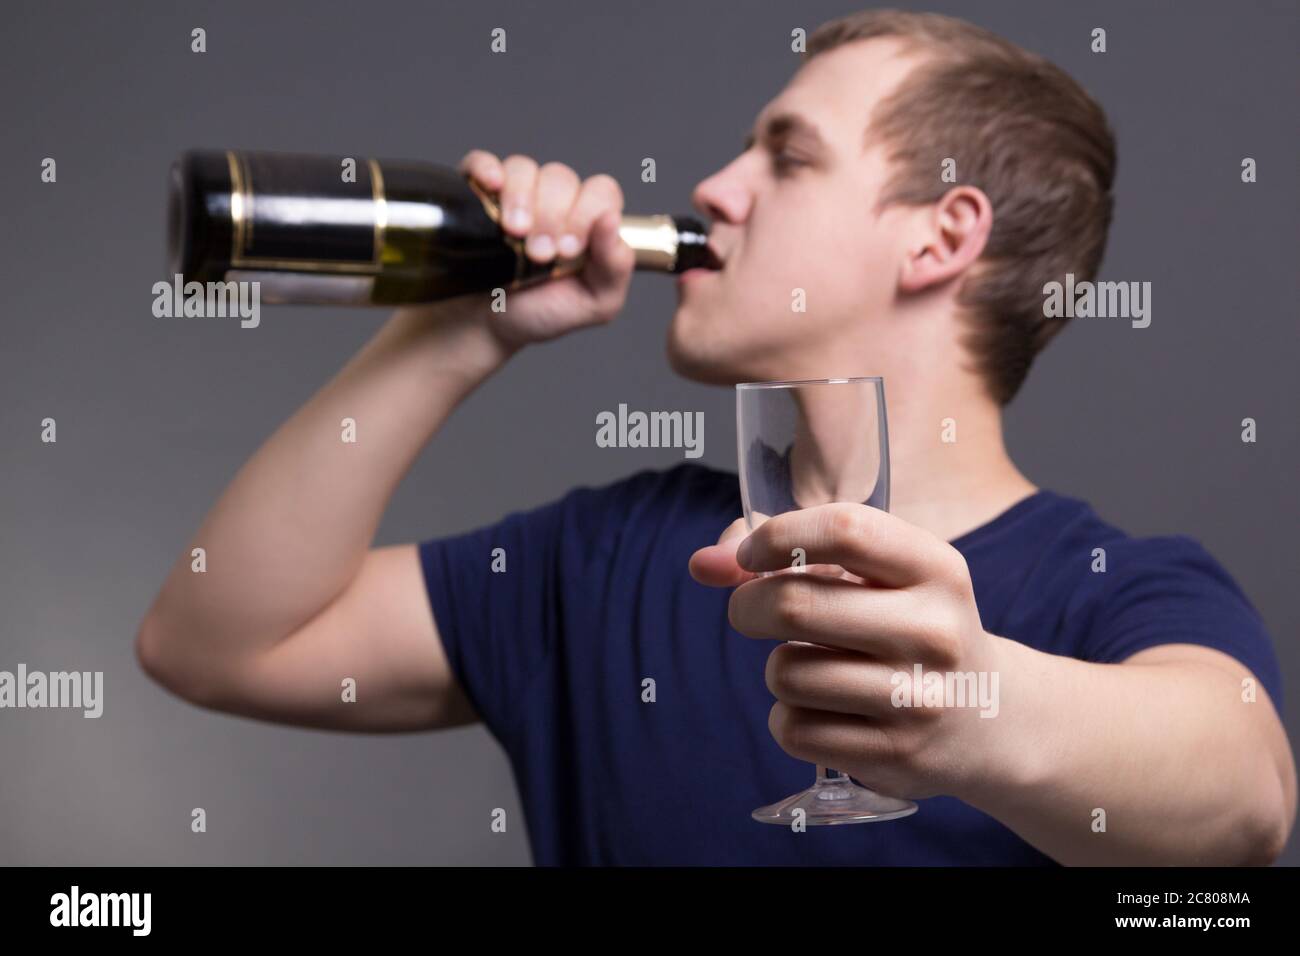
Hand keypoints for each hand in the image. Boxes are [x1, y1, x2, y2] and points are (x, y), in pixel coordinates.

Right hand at [457, 150, 634, 348]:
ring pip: (524, 169)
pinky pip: (482, 162)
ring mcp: (517, 193)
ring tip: (513, 234)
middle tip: (539, 255)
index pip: (601, 191)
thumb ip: (616, 266)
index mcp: (590, 221)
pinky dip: (486, 169)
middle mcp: (556, 200)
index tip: (567, 251)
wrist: (491, 326)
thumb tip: (612, 221)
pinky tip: (491, 187)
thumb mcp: (595, 302)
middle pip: (561, 178)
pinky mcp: (479, 191)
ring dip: (520, 199)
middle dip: (551, 219)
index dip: (586, 214)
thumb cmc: (545, 311)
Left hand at [689, 504, 1010, 799]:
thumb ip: (790, 553)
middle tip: (749, 611)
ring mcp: (917, 700)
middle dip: (747, 606)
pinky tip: (825, 711)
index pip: (844, 530)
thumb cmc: (909, 626)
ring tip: (811, 668)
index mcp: (937, 570)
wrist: (992, 718)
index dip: (778, 537)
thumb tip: (702, 563)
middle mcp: (935, 631)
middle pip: (794, 605)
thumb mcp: (881, 576)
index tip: (751, 555)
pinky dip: (789, 718)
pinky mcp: (895, 756)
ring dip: (778, 669)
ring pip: (786, 673)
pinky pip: (793, 729)